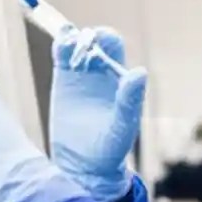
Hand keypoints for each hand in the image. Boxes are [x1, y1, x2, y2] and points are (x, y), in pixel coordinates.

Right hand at [50, 28, 148, 201]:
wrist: (84, 165)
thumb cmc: (110, 148)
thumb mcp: (122, 126)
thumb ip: (130, 100)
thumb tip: (139, 72)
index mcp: (118, 77)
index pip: (113, 45)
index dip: (105, 39)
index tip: (98, 43)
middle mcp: (100, 72)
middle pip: (94, 40)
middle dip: (88, 36)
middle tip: (81, 45)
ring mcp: (80, 75)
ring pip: (75, 45)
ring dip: (71, 39)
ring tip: (68, 45)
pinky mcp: (63, 81)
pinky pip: (62, 56)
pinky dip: (61, 46)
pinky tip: (61, 47)